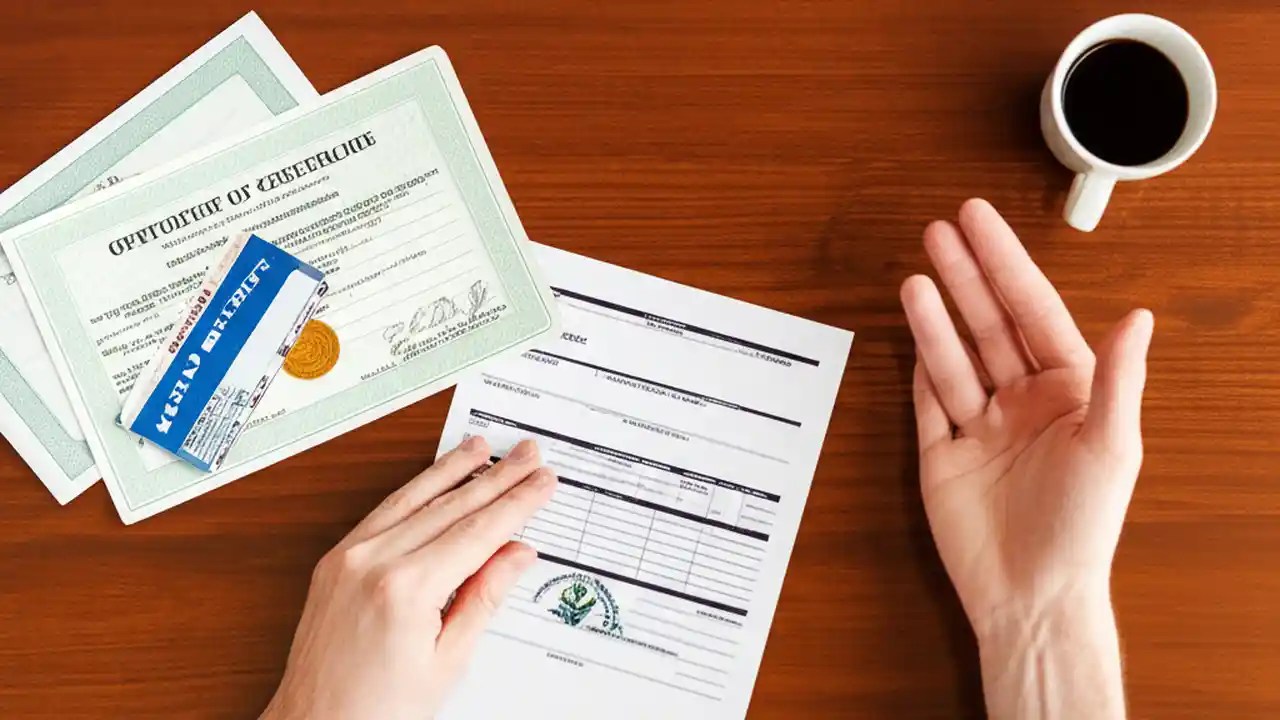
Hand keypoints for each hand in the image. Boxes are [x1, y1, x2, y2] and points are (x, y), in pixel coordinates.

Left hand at [261, 437, 555, 719]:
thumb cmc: (375, 712)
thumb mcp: (447, 662)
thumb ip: (483, 598)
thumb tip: (515, 554)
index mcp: (405, 589)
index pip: (478, 531)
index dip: (516, 503)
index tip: (541, 481)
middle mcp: (371, 562)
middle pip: (450, 506)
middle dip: (495, 478)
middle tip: (526, 454)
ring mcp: (348, 557)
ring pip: (412, 498)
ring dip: (452, 470)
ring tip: (482, 448)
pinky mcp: (334, 561)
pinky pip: (382, 512)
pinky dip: (414, 489)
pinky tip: (433, 478)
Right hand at [901, 199, 1151, 717]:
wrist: (1031, 596)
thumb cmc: (1082, 527)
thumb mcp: (1112, 446)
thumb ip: (1119, 378)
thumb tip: (1138, 316)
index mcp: (1067, 391)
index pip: (1031, 311)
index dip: (1005, 263)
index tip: (979, 221)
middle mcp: (1022, 401)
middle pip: (986, 325)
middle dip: (964, 276)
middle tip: (939, 231)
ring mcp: (980, 427)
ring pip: (951, 358)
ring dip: (934, 317)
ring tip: (914, 277)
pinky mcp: (943, 455)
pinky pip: (928, 403)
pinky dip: (920, 368)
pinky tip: (914, 331)